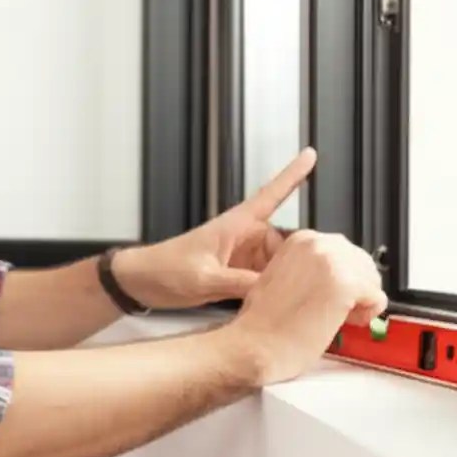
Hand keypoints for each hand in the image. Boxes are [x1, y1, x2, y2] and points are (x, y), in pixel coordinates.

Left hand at [112, 148, 316, 309]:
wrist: (142, 282)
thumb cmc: (166, 270)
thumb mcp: (204, 279)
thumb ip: (238, 283)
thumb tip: (274, 287)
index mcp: (236, 224)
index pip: (272, 193)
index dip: (293, 174)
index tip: (311, 154)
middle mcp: (244, 236)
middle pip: (287, 241)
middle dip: (299, 257)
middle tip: (314, 276)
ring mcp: (243, 255)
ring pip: (280, 263)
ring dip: (285, 277)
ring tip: (293, 296)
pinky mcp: (238, 272)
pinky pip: (265, 278)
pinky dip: (272, 288)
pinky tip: (277, 303)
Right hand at [220, 230, 386, 385]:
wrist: (255, 344)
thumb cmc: (263, 322)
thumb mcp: (283, 275)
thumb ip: (309, 268)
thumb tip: (333, 277)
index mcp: (302, 239)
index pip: (344, 251)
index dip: (343, 276)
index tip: (332, 295)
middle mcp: (318, 244)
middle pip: (362, 262)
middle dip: (356, 287)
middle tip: (340, 310)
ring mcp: (333, 263)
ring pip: (372, 279)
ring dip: (362, 301)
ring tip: (341, 317)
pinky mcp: (346, 286)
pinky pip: (377, 299)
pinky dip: (369, 314)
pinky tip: (347, 322)